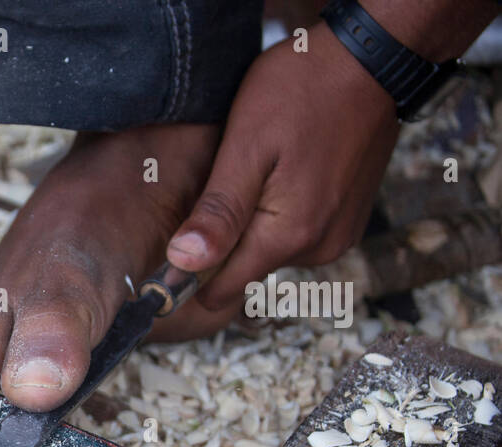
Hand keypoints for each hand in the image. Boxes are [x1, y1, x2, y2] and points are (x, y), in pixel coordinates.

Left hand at [164, 25, 400, 311]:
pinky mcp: (348, 220)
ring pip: (270, 251)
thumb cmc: (302, 90)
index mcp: (288, 236)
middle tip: (222, 185)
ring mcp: (339, 235)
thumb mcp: (246, 146)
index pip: (221, 291)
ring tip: (257, 173)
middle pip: (246, 270)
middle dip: (224, 241)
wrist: (371, 59)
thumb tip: (183, 264)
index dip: (191, 276)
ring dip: (253, 224)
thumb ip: (218, 212)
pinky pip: (298, 234)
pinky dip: (280, 214)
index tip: (171, 250)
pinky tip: (281, 174)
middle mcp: (319, 248)